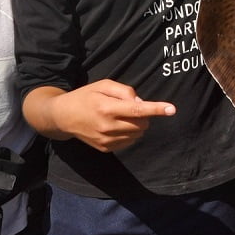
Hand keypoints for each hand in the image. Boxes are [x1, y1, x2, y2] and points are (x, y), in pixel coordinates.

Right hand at [48, 79, 175, 152]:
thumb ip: (124, 91)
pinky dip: (130, 133)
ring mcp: (106, 140)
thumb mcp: (102, 85)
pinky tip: (117, 125)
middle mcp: (107, 126)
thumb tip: (140, 102)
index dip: (156, 109)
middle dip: (144, 115)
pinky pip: (129, 141)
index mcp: (107, 108)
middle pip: (141, 123)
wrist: (63, 117)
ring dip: (137, 124)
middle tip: (132, 107)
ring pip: (137, 134)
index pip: (137, 110)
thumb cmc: (85, 96)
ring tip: (122, 116)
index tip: (172, 109)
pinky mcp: (105, 148)